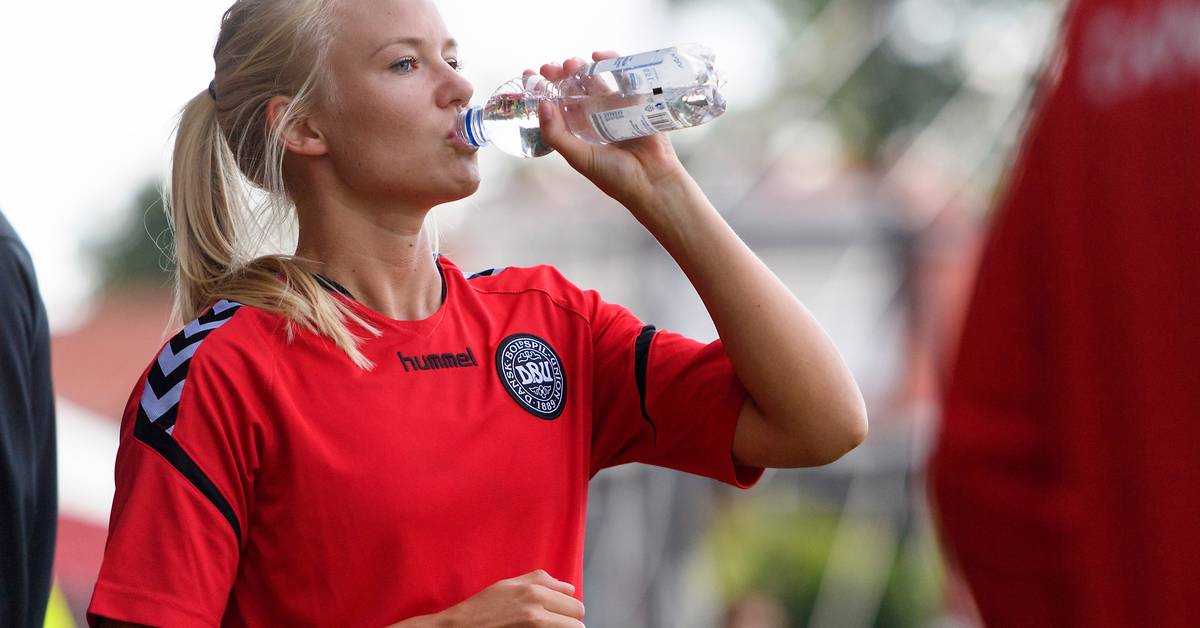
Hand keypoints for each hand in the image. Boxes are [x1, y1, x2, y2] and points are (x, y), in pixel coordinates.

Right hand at [427, 569, 584, 627]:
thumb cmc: (481, 608)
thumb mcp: (508, 585)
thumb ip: (540, 580)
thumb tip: (569, 587)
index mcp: (533, 593)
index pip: (574, 604)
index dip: (568, 611)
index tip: (560, 614)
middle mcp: (536, 612)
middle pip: (577, 621)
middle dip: (570, 623)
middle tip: (555, 624)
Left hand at [531, 51, 692, 211]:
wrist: (652, 181)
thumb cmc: (615, 176)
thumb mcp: (578, 157)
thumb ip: (557, 134)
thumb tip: (542, 104)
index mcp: (577, 130)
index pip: (555, 104)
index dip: (541, 89)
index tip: (529, 74)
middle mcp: (593, 116)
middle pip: (572, 87)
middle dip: (559, 74)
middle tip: (550, 68)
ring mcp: (614, 106)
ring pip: (594, 79)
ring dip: (581, 67)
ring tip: (571, 63)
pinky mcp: (634, 100)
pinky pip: (621, 76)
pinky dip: (610, 62)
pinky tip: (598, 56)